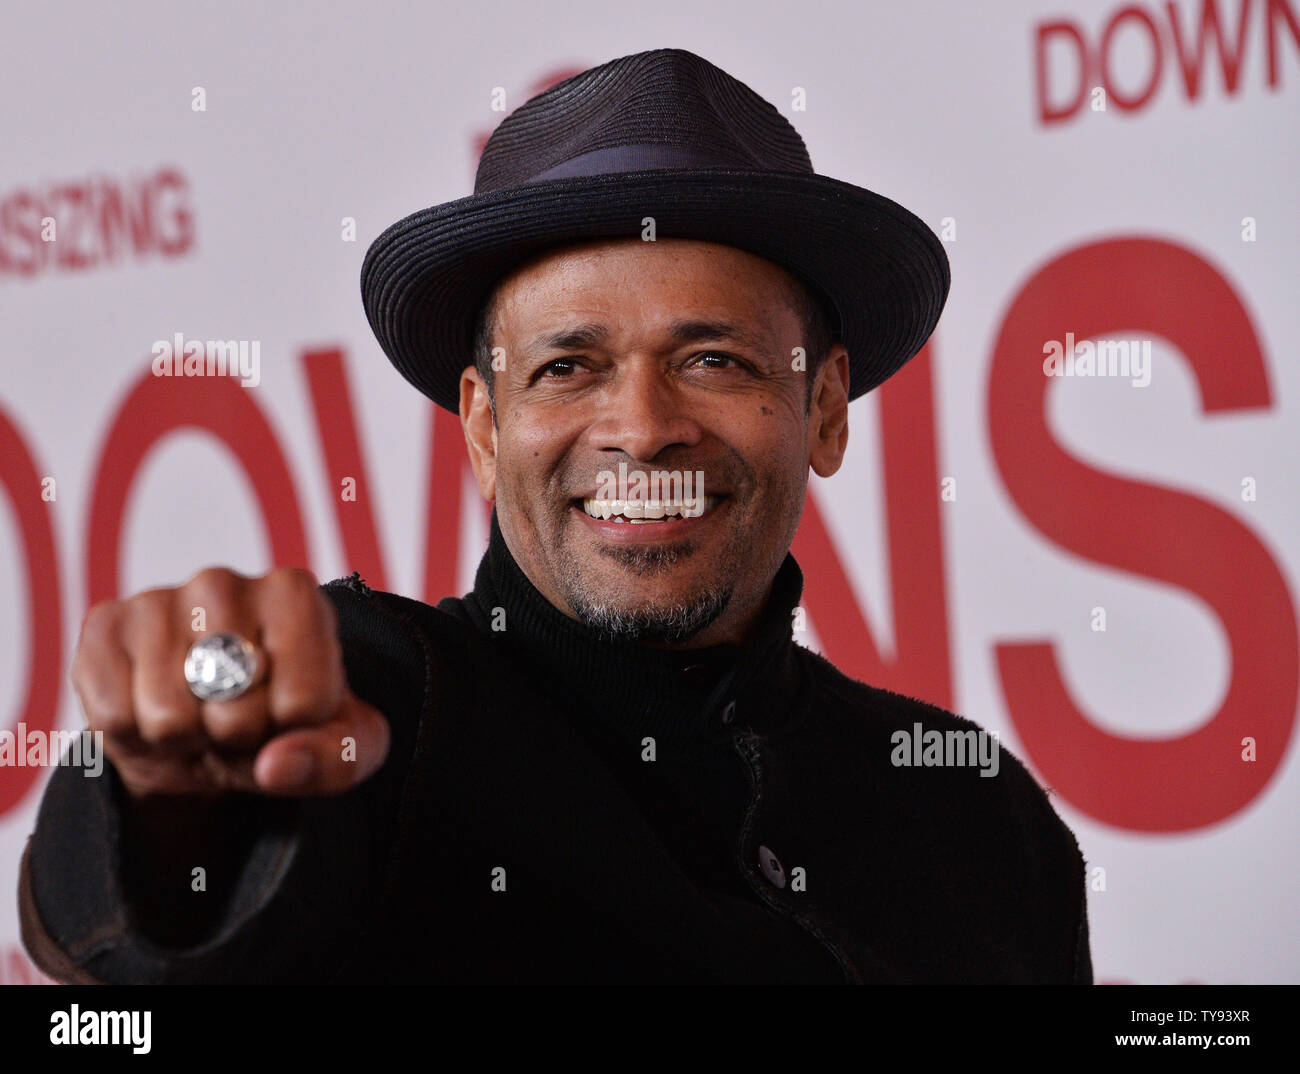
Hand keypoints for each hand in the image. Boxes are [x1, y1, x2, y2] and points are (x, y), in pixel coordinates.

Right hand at [71, 567, 389, 799]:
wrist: (210, 728)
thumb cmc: (289, 725)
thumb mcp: (343, 747)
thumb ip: (333, 757)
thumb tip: (276, 765)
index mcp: (296, 595)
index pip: (304, 701)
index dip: (294, 730)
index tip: (288, 711)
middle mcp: (223, 582)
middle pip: (234, 713)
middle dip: (238, 737)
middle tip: (238, 719)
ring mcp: (156, 599)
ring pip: (170, 718)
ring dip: (187, 739)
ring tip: (199, 714)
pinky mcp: (101, 626)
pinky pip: (114, 716)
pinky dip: (135, 735)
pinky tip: (153, 707)